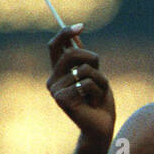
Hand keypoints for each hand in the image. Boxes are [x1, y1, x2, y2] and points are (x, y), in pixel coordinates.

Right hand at [46, 24, 115, 142]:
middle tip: (99, 68)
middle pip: (70, 53)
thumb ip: (84, 58)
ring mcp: (55, 90)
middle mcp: (53, 80)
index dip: (66, 33)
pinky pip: (86, 83)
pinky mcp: (62, 99)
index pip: (55, 46)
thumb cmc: (99, 101)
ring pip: (83, 70)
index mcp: (58, 72)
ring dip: (99, 80)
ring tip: (97, 94)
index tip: (81, 26)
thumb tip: (76, 35)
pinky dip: (98, 92)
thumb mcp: (94, 74)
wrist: (101, 126)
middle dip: (91, 58)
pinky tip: (94, 103)